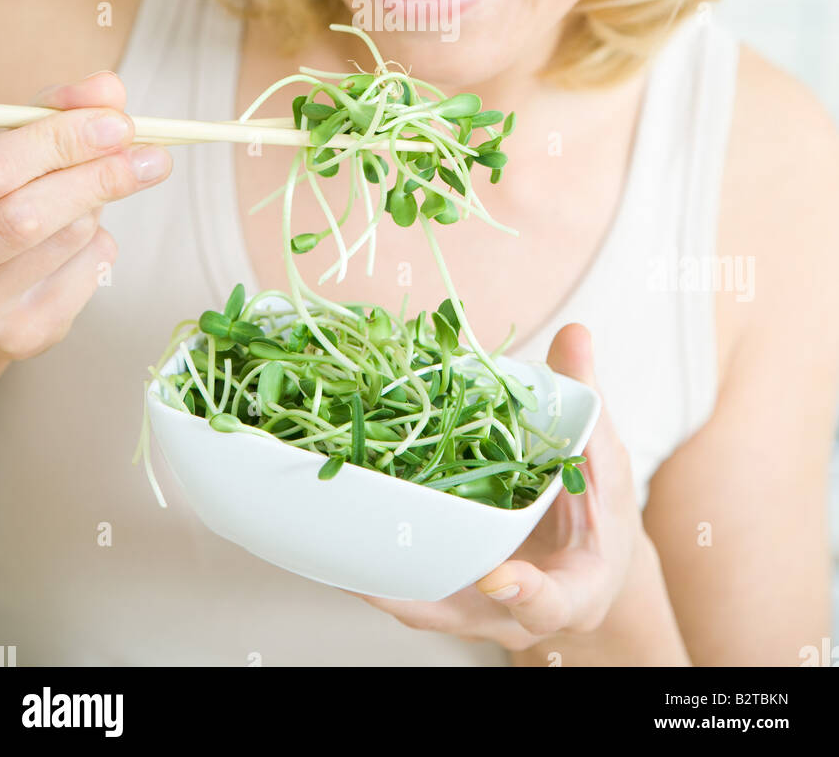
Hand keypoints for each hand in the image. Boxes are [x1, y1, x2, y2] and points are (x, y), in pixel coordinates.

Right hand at [0, 71, 171, 369]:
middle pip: (31, 217)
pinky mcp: (27, 333)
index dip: (60, 142)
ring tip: (87, 193)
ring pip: (72, 238)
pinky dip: (100, 240)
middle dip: (99, 178)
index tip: (116, 124)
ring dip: (97, 204)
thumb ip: (53, 113)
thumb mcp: (10, 148)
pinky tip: (73, 240)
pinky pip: (92, 268)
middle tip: (152, 157)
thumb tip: (108, 90)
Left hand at [349, 323, 642, 651]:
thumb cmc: (598, 511)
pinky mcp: (443, 596)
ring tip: (346, 536)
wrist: (584, 556)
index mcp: (574, 591)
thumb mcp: (604, 459)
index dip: (526, 593)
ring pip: (425, 605)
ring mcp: (475, 612)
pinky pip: (407, 584)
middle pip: (469, 614)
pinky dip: (378, 560)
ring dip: (386, 575)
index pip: (551, 604)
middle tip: (386, 548)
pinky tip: (345, 524)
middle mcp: (517, 615)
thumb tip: (575, 335)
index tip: (498, 575)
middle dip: (425, 586)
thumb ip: (586, 406)